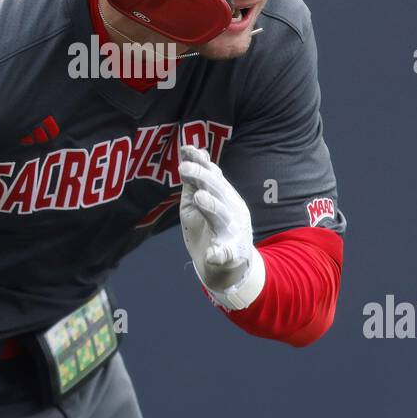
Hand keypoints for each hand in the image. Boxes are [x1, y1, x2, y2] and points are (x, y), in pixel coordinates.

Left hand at [178, 145, 265, 309]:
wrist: (227, 268)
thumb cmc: (209, 229)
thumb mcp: (198, 203)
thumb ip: (194, 182)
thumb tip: (189, 151)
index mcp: (223, 196)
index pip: (212, 175)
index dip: (200, 162)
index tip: (186, 149)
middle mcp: (231, 210)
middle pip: (217, 190)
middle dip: (202, 177)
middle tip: (184, 167)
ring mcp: (232, 232)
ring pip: (222, 217)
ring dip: (212, 206)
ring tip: (199, 197)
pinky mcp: (230, 255)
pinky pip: (225, 254)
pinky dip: (220, 253)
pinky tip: (213, 254)